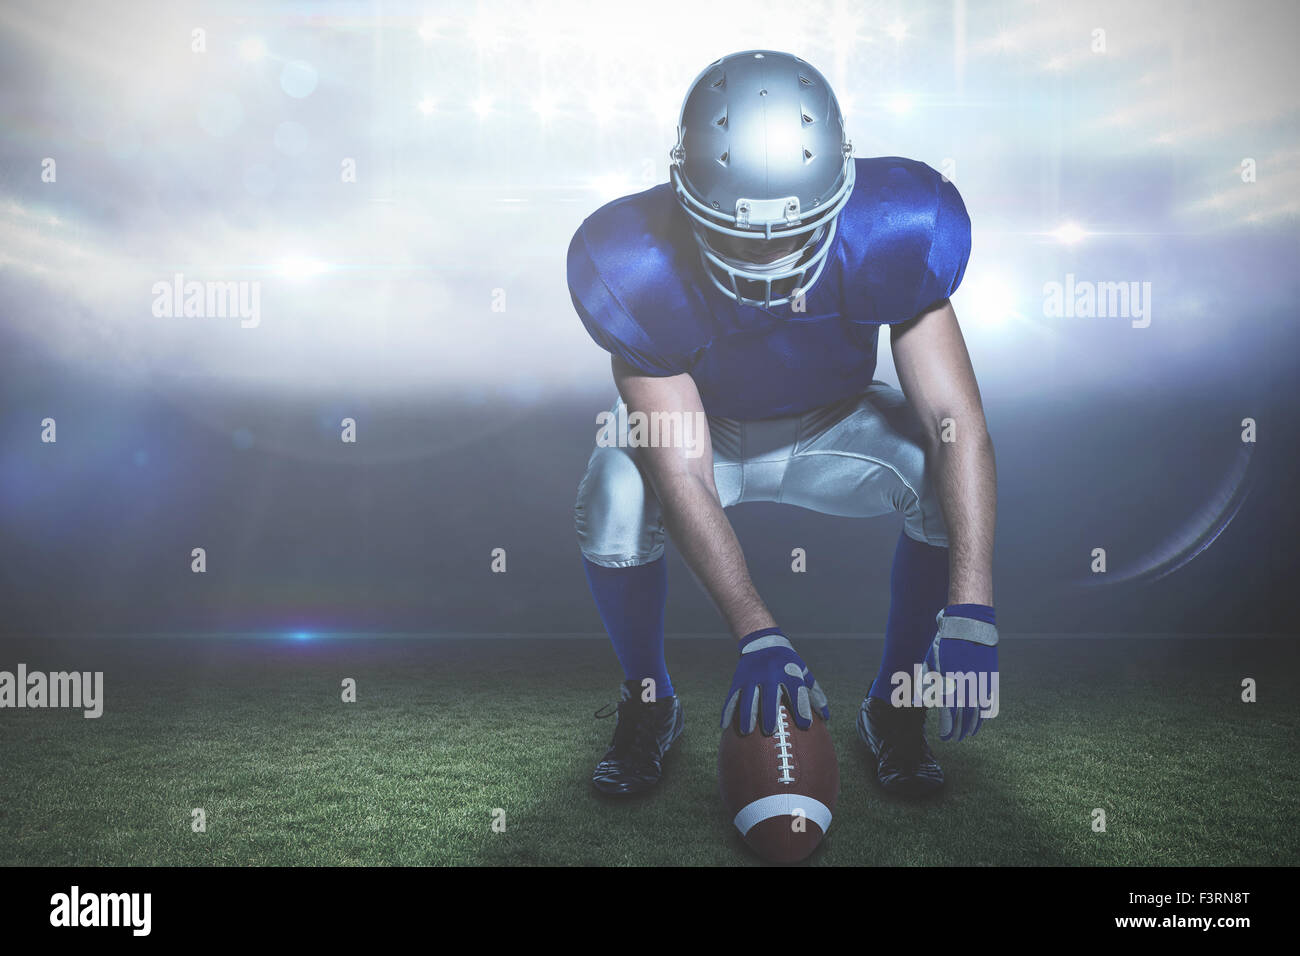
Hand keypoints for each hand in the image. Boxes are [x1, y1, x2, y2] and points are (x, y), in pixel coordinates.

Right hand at [721, 628, 828, 734]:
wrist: (763, 642)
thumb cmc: (788, 663)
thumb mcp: (803, 672)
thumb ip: (814, 693)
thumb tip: (826, 717)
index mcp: (788, 673)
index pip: (797, 691)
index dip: (802, 708)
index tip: (806, 725)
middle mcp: (770, 674)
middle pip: (769, 695)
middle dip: (769, 712)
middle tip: (770, 731)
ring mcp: (752, 676)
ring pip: (748, 696)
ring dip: (746, 714)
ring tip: (746, 731)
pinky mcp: (739, 679)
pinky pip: (732, 696)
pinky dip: (727, 710)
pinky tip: (724, 726)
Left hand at [922, 607, 998, 741]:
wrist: (969, 625)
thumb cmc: (946, 643)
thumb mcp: (931, 661)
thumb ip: (926, 683)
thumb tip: (918, 701)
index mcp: (949, 683)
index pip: (949, 714)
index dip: (948, 728)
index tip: (946, 736)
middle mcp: (966, 686)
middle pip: (964, 717)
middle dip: (959, 730)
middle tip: (955, 738)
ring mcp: (980, 683)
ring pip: (978, 712)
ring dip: (973, 726)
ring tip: (968, 734)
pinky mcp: (990, 678)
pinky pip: (988, 702)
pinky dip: (985, 715)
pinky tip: (981, 721)